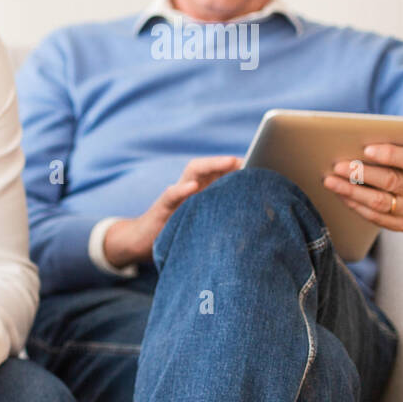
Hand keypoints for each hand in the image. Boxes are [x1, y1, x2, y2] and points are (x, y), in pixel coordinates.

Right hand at [104, 155, 242, 267]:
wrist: (141, 243)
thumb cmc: (178, 233)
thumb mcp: (202, 222)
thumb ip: (221, 213)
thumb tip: (255, 214)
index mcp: (199, 191)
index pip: (219, 171)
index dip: (239, 165)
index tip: (262, 161)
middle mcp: (187, 189)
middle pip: (207, 166)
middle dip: (227, 161)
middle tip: (250, 157)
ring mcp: (174, 197)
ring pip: (192, 173)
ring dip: (212, 165)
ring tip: (231, 162)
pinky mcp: (161, 209)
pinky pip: (171, 195)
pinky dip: (181, 189)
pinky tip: (192, 187)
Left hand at [324, 144, 402, 231]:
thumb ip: (401, 150)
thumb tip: (369, 143)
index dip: (390, 155)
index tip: (367, 149)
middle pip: (391, 182)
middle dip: (362, 173)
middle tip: (338, 166)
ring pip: (380, 203)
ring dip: (351, 192)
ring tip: (330, 181)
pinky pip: (378, 218)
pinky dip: (358, 206)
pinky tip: (342, 196)